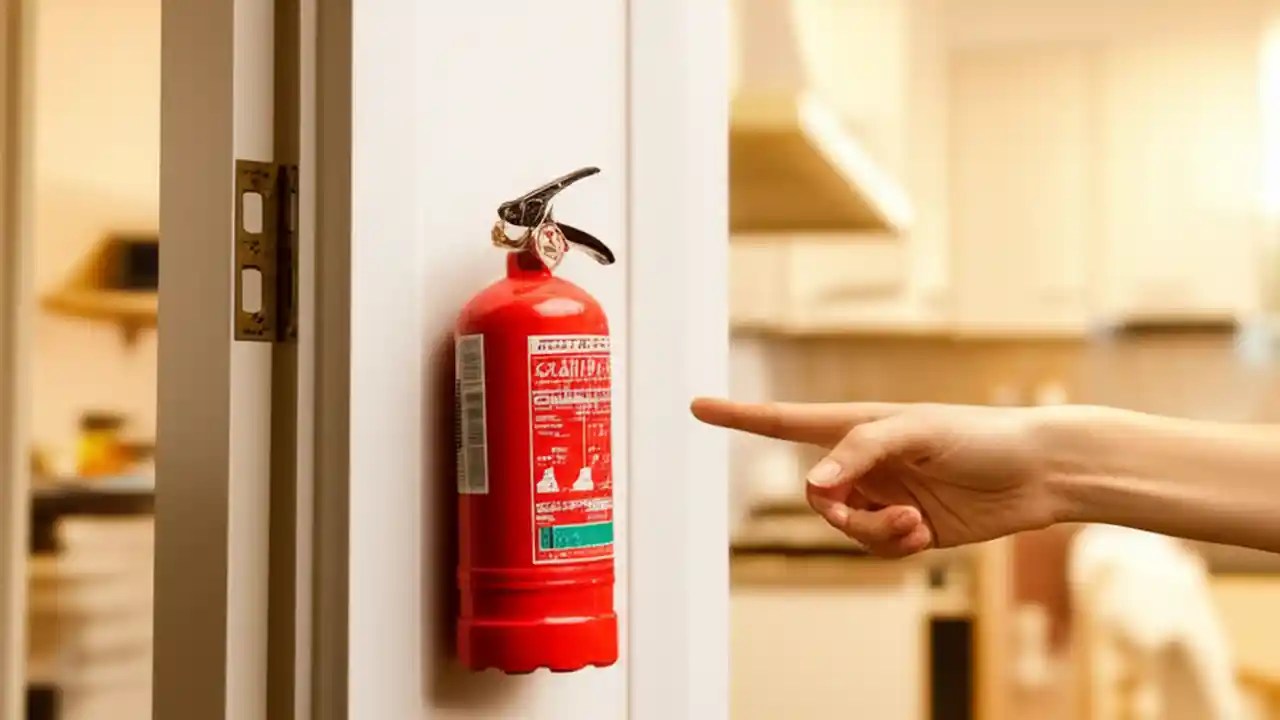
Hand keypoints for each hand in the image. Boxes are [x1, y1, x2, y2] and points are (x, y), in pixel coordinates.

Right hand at [692, 398, 1069, 556]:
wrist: (1038, 473)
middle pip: (817, 495)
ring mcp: (883, 494)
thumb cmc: (982, 436)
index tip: (697, 406)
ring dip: (876, 533)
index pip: (786, 421)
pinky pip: (876, 548)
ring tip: (917, 525)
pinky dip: (894, 545)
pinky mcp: (907, 528)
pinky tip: (926, 532)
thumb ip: (861, 450)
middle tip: (890, 513)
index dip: (740, 416)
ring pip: (846, 528)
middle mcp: (864, 460)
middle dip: (844, 511)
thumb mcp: (918, 432)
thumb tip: (814, 484)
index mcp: (859, 425)